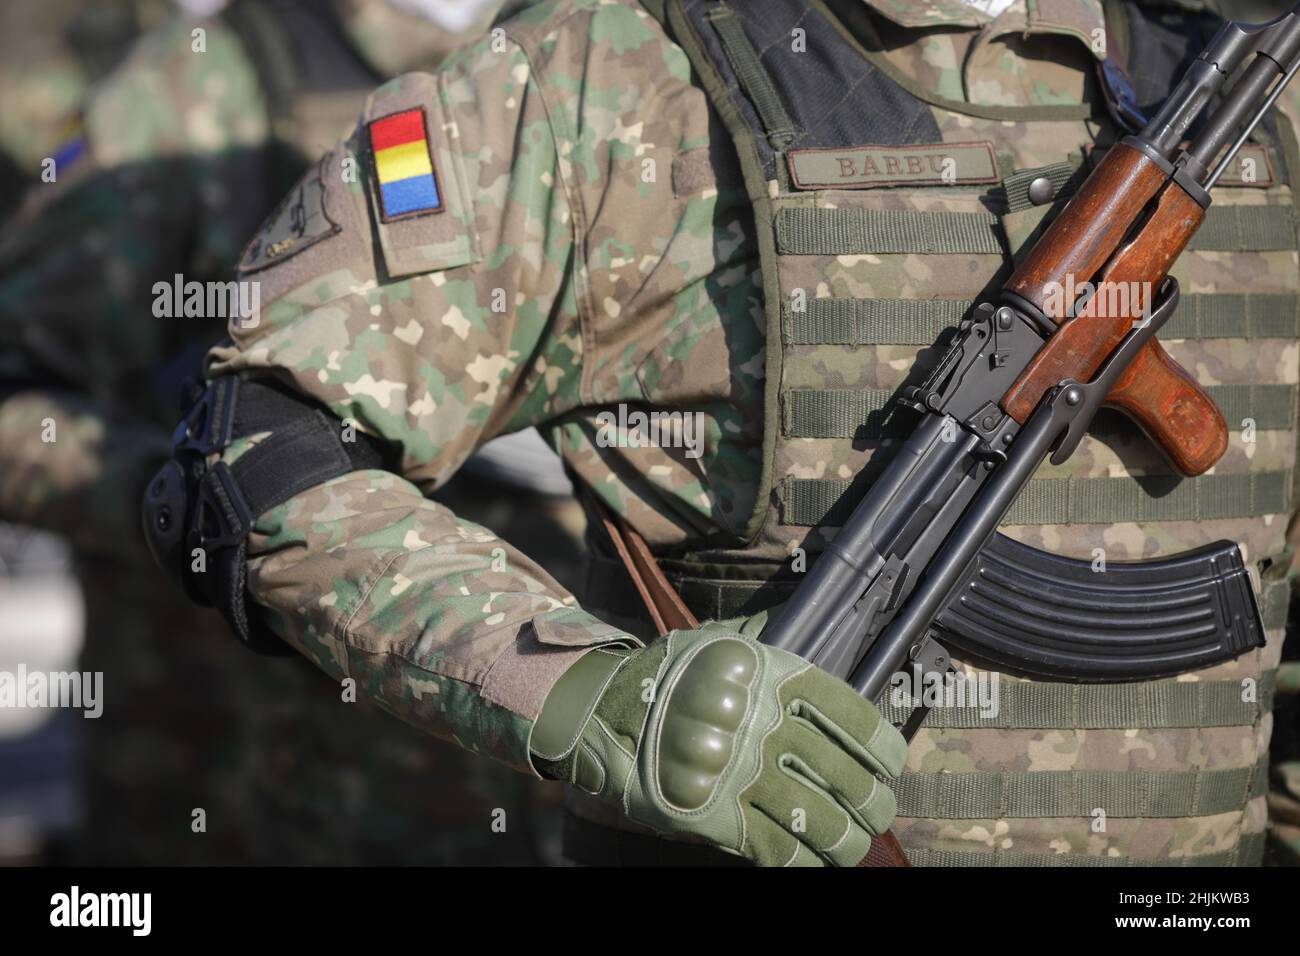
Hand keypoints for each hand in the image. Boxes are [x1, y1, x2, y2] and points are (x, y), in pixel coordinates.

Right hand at [530, 623, 906, 865]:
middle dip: (874, 802)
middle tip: (879, 811)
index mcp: (775, 681)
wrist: (604, 712)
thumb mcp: (726, 644)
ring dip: (847, 840)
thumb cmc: (672, 677)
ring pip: (820, 821)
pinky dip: (804, 861)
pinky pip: (778, 850)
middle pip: (846, 777)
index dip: (882, 749)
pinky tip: (814, 861)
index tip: (892, 764)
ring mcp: (742, 775)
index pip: (852, 718)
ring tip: (853, 843)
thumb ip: (775, 649)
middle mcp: (767, 727)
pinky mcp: (717, 818)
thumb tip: (820, 634)